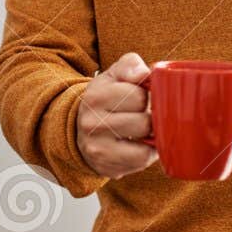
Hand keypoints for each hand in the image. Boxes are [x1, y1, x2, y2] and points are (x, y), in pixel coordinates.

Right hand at [77, 52, 158, 178]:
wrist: (80, 129)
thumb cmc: (106, 99)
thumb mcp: (114, 76)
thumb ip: (130, 66)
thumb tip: (144, 73)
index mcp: (95, 96)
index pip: (138, 96)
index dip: (147, 96)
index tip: (142, 98)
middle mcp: (91, 123)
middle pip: (143, 123)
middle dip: (151, 119)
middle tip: (144, 116)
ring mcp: (97, 147)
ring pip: (144, 146)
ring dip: (151, 139)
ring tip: (145, 131)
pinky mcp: (105, 166)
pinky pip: (140, 161)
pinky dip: (147, 154)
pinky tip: (140, 145)